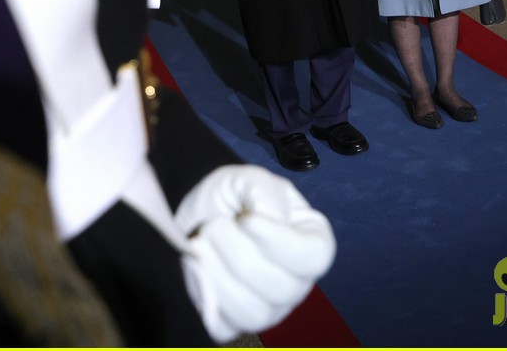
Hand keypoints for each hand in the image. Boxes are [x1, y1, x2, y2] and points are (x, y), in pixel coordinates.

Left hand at [175, 165, 335, 341]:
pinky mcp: (235, 322)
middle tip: (213, 225)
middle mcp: (295, 281)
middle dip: (237, 252)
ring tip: (199, 244)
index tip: (246, 218)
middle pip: (282, 288)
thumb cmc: (229, 197)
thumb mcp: (247, 180)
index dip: (279, 241)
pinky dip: (205, 296)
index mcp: (309, 242)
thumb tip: (268, 222)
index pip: (314, 257)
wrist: (192, 216)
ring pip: (254, 313)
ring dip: (218, 274)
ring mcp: (268, 307)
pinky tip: (196, 268)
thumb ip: (264, 193)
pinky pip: (226, 326)